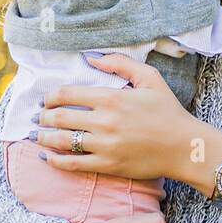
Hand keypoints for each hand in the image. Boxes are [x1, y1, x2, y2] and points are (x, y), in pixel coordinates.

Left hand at [36, 52, 221, 193]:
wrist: (184, 147)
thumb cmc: (168, 111)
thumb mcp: (150, 78)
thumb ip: (120, 63)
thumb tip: (91, 57)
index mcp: (112, 97)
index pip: (68, 94)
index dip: (51, 96)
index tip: (46, 99)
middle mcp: (104, 121)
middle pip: (60, 117)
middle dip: (44, 116)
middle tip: (38, 117)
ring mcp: (105, 145)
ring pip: (62, 140)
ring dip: (43, 137)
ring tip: (37, 135)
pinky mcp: (108, 165)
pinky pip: (73, 164)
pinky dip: (55, 160)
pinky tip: (47, 157)